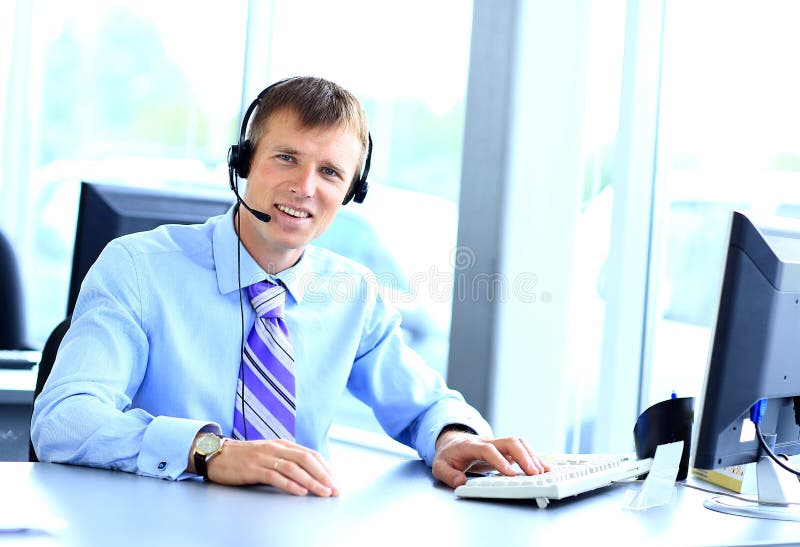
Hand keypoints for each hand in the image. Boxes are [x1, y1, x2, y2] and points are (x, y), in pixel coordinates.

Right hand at [203, 438, 338, 496]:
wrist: (216, 454)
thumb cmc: (244, 457)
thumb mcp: (269, 454)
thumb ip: (286, 459)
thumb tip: (308, 473)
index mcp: (282, 444)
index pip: (310, 454)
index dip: (325, 467)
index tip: (335, 481)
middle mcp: (275, 448)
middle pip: (306, 460)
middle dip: (323, 475)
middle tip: (334, 490)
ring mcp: (264, 457)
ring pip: (293, 468)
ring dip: (311, 481)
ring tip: (322, 492)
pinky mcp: (253, 468)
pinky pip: (275, 476)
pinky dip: (290, 484)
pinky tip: (300, 492)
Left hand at [432, 430, 550, 487]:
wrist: (452, 442)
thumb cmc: (448, 455)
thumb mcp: (439, 466)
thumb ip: (448, 475)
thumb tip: (461, 481)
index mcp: (470, 445)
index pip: (487, 449)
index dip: (499, 460)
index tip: (510, 474)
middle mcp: (487, 441)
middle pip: (508, 441)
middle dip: (523, 456)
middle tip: (533, 473)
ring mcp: (497, 444)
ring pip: (518, 443)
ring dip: (531, 456)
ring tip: (542, 472)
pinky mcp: (504, 449)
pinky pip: (522, 448)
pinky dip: (534, 457)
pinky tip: (544, 467)